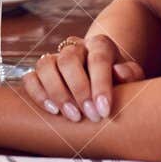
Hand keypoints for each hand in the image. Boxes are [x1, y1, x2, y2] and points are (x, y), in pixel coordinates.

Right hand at [23, 34, 144, 121]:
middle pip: (68, 59)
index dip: (100, 84)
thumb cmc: (118, 80)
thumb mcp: (131, 76)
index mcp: (99, 45)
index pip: (98, 58)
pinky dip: (38, 94)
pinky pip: (30, 77)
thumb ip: (130, 74)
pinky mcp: (40, 72)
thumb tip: (119, 72)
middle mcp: (75, 47)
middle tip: (91, 116)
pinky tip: (53, 110)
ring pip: (45, 65)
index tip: (104, 110)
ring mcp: (55, 58)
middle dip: (79, 90)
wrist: (102, 78)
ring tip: (73, 117)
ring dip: (57, 93)